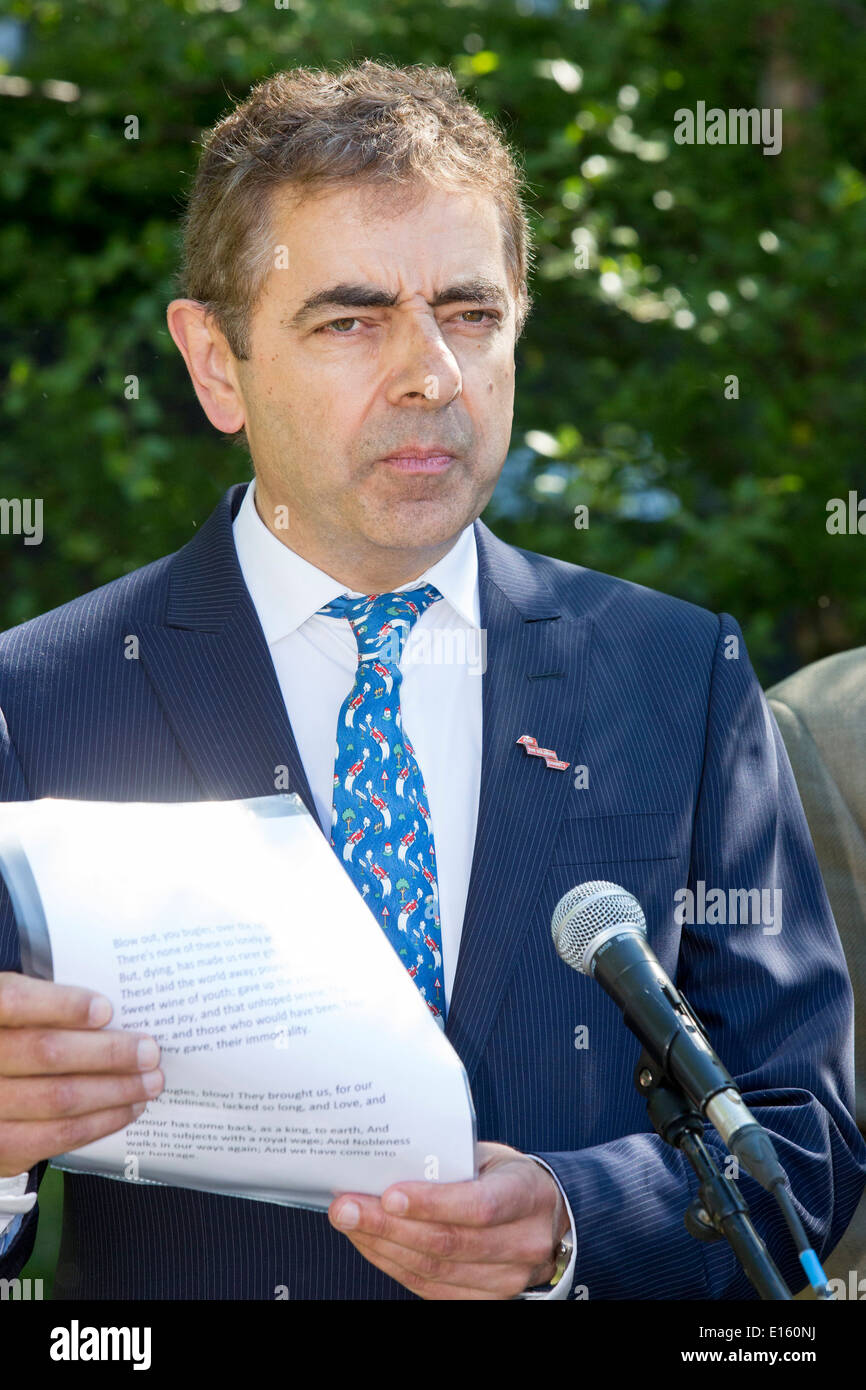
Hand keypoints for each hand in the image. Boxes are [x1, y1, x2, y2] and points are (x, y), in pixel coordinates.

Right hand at [0, 972, 163, 1176]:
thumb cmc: (12, 1040)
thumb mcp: (18, 1012)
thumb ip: (48, 1005)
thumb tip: (112, 1011)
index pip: (15, 1002)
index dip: (62, 1005)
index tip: (105, 1009)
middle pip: (47, 1053)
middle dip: (108, 1052)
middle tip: (148, 1051)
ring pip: (59, 1098)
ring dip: (115, 1090)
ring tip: (149, 1082)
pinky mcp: (2, 1146)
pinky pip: (58, 1136)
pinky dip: (101, 1122)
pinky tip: (127, 1109)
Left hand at [327, 1140, 570, 1299]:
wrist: (548, 1217)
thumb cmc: (508, 1177)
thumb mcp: (491, 1156)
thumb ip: (451, 1161)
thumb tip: (387, 1162)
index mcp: (528, 1196)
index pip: (480, 1206)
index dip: (432, 1203)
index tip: (389, 1194)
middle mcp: (523, 1244)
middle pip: (448, 1244)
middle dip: (389, 1226)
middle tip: (345, 1207)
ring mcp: (507, 1280)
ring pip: (435, 1271)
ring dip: (383, 1247)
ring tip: (349, 1223)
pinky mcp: (486, 1299)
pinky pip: (431, 1289)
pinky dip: (394, 1265)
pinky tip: (371, 1244)